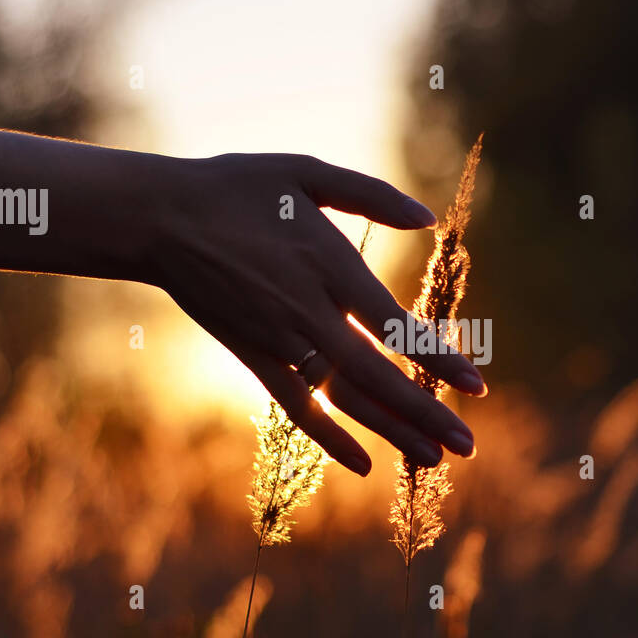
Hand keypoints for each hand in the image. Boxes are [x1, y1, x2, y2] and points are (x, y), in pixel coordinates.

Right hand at [151, 153, 485, 475]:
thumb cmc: (238, 188)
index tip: (478, 387)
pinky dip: (330, 438)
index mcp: (329, 266)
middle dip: (428, 414)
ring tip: (435, 460)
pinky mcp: (254, 358)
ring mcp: (279, 342)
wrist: (160, 219)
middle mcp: (308, 314)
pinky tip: (362, 465)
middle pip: (378, 378)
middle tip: (469, 446)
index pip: (397, 328)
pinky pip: (297, 408)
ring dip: (392, 432)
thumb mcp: (305, 172)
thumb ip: (371, 195)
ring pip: (345, 399)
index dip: (440, 360)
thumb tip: (429, 220)